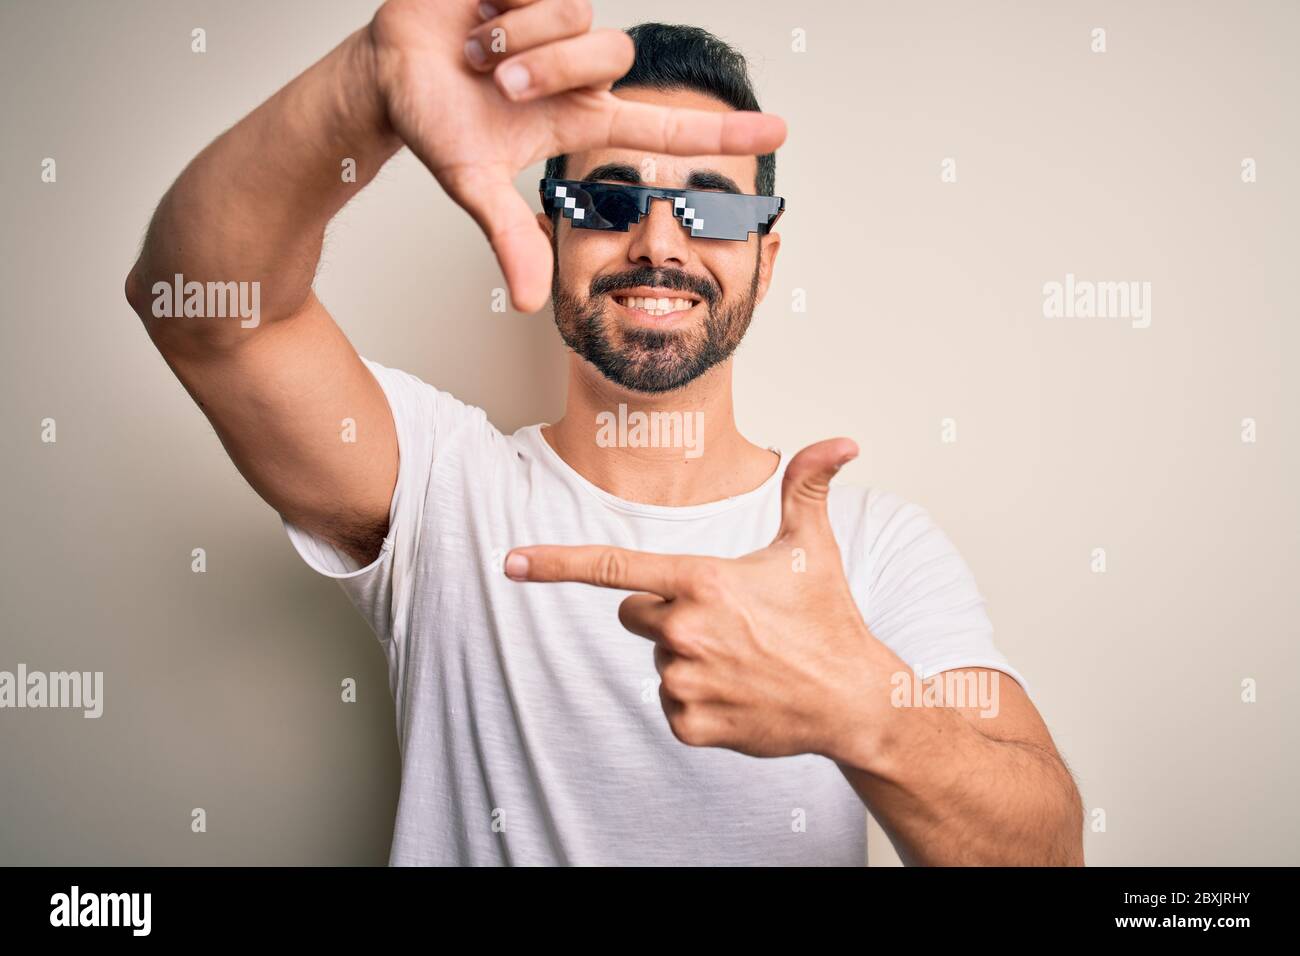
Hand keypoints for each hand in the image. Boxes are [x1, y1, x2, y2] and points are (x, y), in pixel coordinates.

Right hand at [369, 0, 787, 311]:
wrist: (387, 67)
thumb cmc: (435, 120)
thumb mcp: (472, 181)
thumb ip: (510, 236)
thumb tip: (534, 301)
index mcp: (582, 118)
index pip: (668, 128)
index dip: (722, 132)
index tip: (779, 131)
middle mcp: (585, 71)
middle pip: (614, 58)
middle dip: (550, 72)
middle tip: (499, 86)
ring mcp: (566, 23)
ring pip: (581, 19)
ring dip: (520, 41)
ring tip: (479, 51)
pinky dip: (505, 4)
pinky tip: (481, 9)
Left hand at [503, 439, 896, 759]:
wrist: (852, 702)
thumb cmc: (828, 619)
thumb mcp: (813, 547)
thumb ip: (808, 486)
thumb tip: (842, 440)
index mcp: (702, 580)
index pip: (613, 567)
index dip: (555, 563)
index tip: (511, 561)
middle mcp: (685, 630)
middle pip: (634, 612)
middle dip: (668, 612)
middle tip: (729, 621)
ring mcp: (685, 680)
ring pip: (657, 658)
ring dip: (687, 657)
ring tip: (743, 659)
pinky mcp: (689, 724)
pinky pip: (669, 703)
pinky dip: (697, 700)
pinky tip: (739, 693)